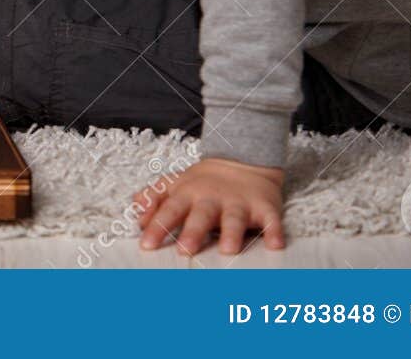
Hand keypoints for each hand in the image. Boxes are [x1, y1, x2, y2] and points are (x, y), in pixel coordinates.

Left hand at [136, 156, 285, 255]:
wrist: (242, 159)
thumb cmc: (203, 182)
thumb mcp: (175, 184)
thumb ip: (154, 198)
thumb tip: (135, 214)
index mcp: (187, 194)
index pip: (169, 210)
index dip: (157, 226)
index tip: (146, 245)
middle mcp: (212, 198)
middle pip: (201, 215)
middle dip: (192, 232)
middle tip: (184, 251)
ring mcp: (239, 202)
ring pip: (234, 218)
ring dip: (231, 233)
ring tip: (227, 250)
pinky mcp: (264, 207)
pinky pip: (271, 220)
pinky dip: (274, 231)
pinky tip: (275, 244)